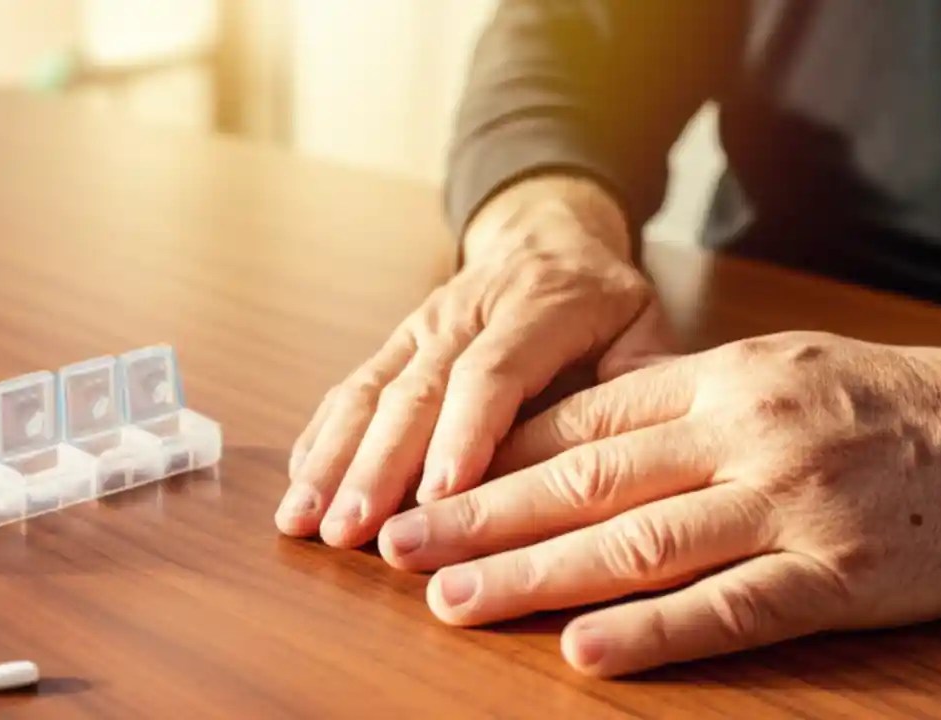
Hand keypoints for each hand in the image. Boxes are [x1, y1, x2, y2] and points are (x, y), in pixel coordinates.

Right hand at [277, 175, 673, 545]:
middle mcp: (467, 313)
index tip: (437, 496)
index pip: (492, 373)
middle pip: (415, 390)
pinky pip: (350, 387)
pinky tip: (298, 482)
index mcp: (539, 307)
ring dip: (333, 457)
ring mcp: (421, 327)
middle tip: (350, 531)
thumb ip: (642, 383)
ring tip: (301, 519)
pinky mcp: (394, 344)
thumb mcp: (642, 326)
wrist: (545, 236)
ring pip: (369, 390)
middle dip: (378, 465)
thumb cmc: (600, 301)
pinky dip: (321, 435)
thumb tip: (639, 454)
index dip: (463, 434)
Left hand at [376, 332, 940, 675]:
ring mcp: (787, 503)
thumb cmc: (881, 400)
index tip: (423, 485)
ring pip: (636, 543)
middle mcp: (739, 435)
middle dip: (479, 515)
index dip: (490, 460)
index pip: (579, 425)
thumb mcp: (771, 371)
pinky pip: (731, 606)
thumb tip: (571, 436)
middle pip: (584, 482)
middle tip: (397, 544)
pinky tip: (583, 651)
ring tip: (451, 599)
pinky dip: (653, 631)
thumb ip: (675, 402)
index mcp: (717, 382)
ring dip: (534, 575)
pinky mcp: (838, 573)